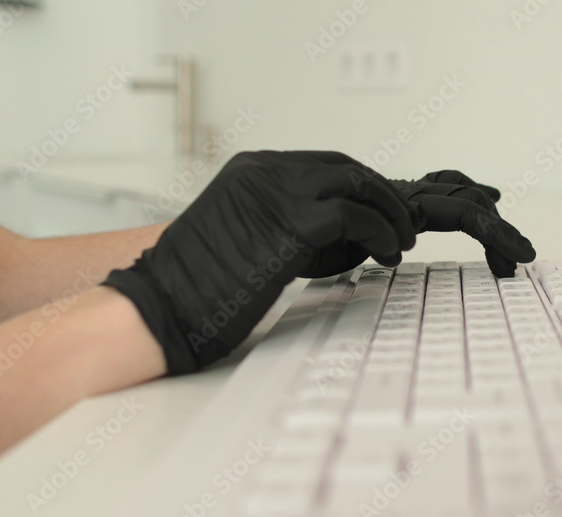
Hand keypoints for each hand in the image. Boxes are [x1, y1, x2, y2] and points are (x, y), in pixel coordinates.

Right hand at [103, 151, 534, 374]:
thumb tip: (351, 237)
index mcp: (252, 171)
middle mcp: (265, 172)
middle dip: (383, 196)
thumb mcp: (247, 240)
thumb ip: (292, 228)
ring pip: (358, 184)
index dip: (361, 188)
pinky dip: (382, 234)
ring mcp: (277, 192)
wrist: (160, 307)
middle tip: (402, 225)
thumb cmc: (200, 289)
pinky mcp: (290, 223)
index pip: (324, 165)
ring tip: (400, 243)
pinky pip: (356, 217)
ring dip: (390, 214)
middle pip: (346, 167)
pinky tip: (387, 255)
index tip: (382, 210)